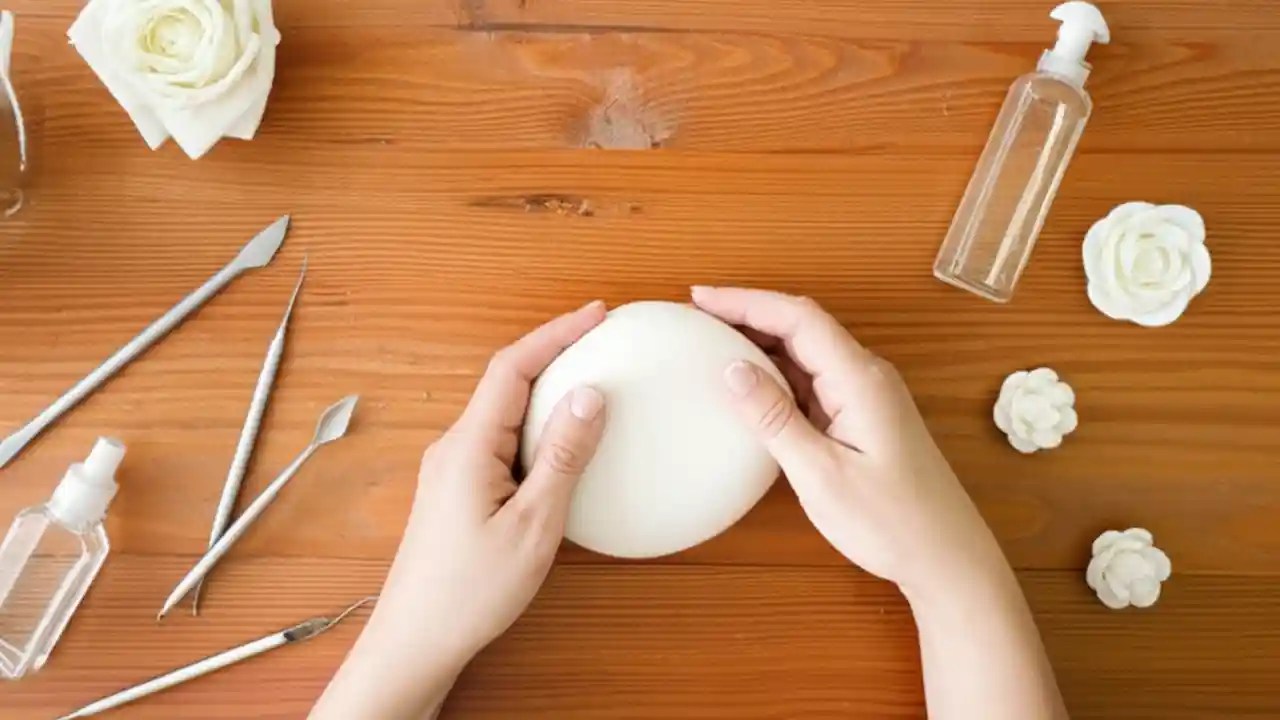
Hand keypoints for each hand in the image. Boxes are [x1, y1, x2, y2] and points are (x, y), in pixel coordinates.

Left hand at [312, 301, 607, 719]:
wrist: (415, 642)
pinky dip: (534, 428)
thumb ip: (562, 457)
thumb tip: (590, 396)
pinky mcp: (457, 491)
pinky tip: (561, 443)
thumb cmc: (469, 592)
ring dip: (545, 392)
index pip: (512, 366)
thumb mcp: (533, 525)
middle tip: (601, 341)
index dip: (555, 332)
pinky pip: (500, 441)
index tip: (596, 313)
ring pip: (503, 412)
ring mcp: (452, 470)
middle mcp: (454, 448)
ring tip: (591, 385)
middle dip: (554, 353)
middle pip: (506, 381)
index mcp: (468, 447)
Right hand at [694, 287, 1065, 719]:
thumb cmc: (891, 523)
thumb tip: (731, 369)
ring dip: (761, 341)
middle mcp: (866, 376)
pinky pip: (815, 378)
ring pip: (807, 351)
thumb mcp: (821, 474)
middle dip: (748, 313)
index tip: (699, 297)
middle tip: (696, 317)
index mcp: (859, 379)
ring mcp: (867, 395)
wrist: (948, 558)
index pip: (797, 317)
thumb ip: (774, 418)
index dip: (745, 300)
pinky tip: (749, 384)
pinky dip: (778, 372)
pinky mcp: (864, 416)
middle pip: (802, 325)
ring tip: (712, 342)